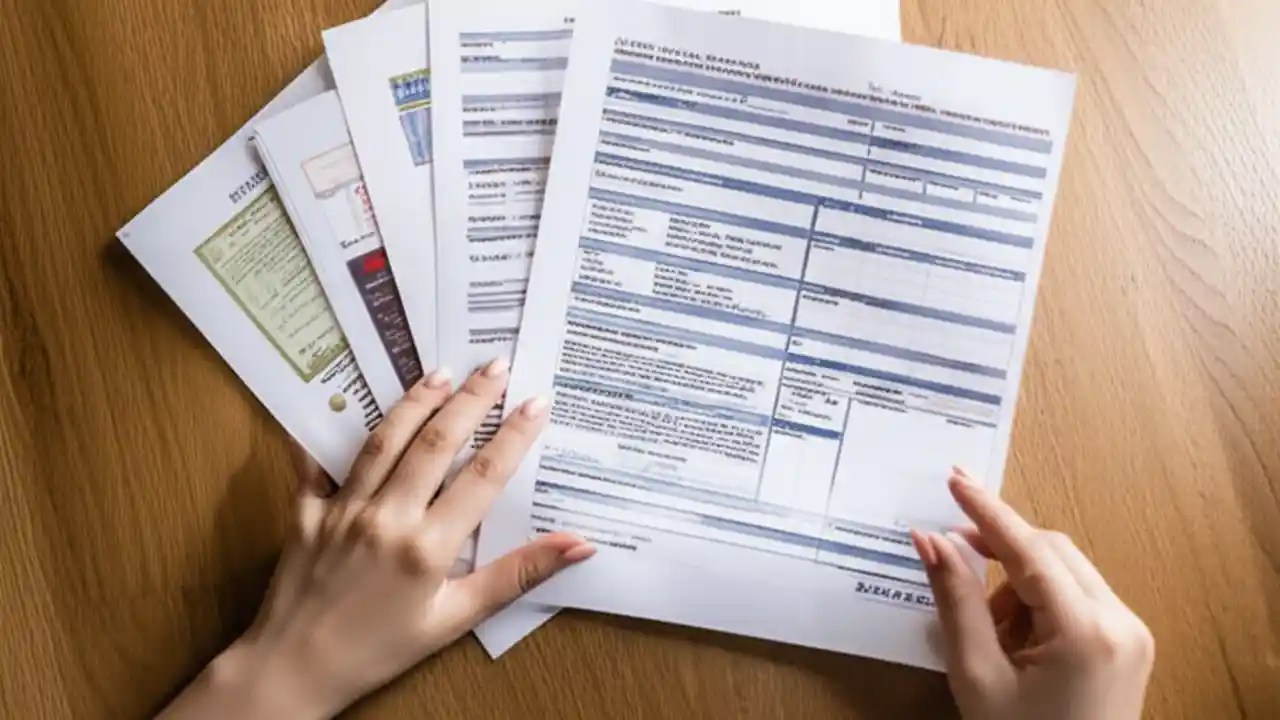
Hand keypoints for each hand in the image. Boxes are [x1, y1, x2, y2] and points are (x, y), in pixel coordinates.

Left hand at [159, 361, 593, 719]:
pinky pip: (320, 461)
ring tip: (442, 371)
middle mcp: (388, 518)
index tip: (537, 402)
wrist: (294, 670)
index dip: (514, 436)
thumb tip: (577, 544)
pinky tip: (348, 398)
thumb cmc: (380, 650)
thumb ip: (515, 575)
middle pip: (436, 443)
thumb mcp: (455, 619)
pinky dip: (334, 429)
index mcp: (429, 547)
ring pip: (385, 440)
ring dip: (417, 401)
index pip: (483, 477)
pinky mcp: (305, 511)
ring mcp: (343, 510)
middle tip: (495, 365)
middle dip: (471, 400)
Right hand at [911, 468, 1153, 719]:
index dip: (987, 510)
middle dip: (1001, 554)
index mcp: (1086, 632)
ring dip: (1020, 584)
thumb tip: (930, 538)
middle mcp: (1121, 622)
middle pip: (1052, 551)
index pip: (1030, 549)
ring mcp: (1133, 632)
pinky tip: (1018, 643)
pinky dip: (1041, 603)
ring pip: (1065, 570)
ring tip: (993, 637)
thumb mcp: (976, 674)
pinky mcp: (1131, 642)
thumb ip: (955, 599)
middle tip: (955, 566)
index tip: (955, 478)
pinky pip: (1080, 595)